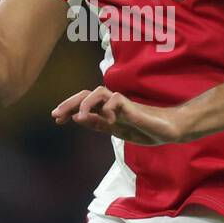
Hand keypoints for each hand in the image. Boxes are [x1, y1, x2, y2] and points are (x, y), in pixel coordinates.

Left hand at [51, 86, 187, 145]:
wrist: (167, 130)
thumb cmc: (143, 129)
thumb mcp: (115, 130)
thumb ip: (98, 124)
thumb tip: (77, 117)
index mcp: (106, 110)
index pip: (83, 104)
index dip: (68, 108)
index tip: (56, 119)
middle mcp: (111, 104)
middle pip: (86, 95)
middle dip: (69, 103)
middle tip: (56, 115)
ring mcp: (122, 103)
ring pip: (98, 92)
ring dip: (86, 102)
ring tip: (80, 115)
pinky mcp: (132, 106)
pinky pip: (116, 100)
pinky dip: (108, 108)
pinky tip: (108, 120)